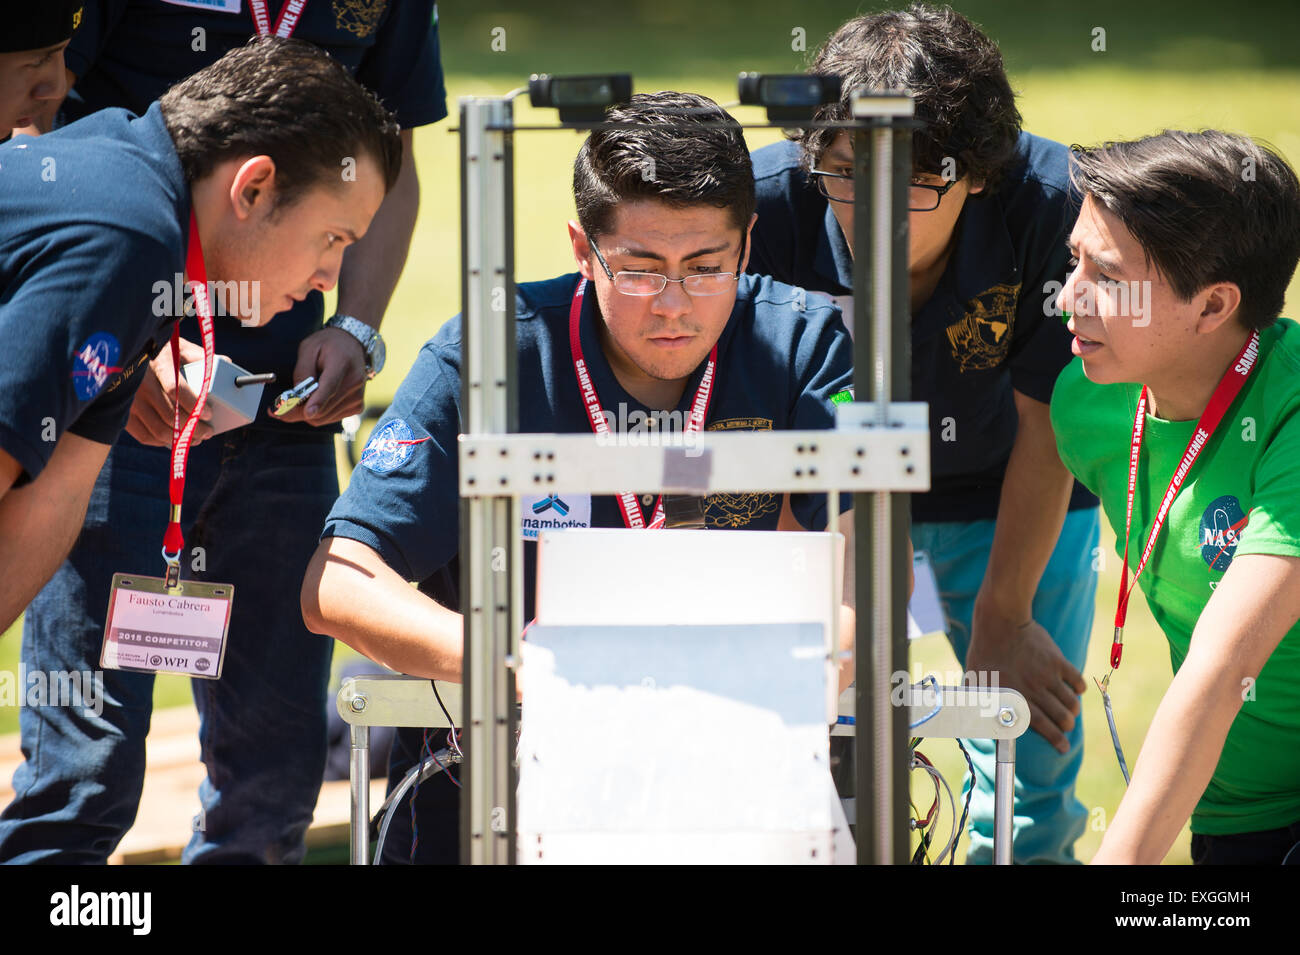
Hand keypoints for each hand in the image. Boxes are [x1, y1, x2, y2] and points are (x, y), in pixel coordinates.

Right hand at [125, 337, 217, 446]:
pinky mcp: (123, 414)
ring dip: (182, 439)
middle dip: (194, 428)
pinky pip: (145, 436)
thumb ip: (200, 355)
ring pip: (159, 430)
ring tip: (198, 438)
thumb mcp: (178, 347)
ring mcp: (130, 401)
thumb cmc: (159, 351)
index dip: (194, 405)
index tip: (209, 414)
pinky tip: (176, 440)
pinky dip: (164, 442)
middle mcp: (140, 385)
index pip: (175, 389)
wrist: (122, 355)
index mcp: (157, 366)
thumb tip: (226, 362)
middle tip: (209, 431)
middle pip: (170, 415)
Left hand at [274, 327, 366, 425]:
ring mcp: (357, 397)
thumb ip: (302, 372)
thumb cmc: (328, 345)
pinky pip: (330, 418)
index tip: (308, 412)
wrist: (352, 345)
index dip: (318, 401)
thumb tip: (297, 397)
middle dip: (298, 411)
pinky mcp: (357, 406)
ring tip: (301, 398)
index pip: (330, 386)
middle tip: (279, 408)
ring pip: (323, 418)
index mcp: (342, 363)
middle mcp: (354, 382)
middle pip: (323, 408)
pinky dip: (318, 413)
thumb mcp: (308, 348)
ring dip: (307, 412)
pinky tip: (317, 399)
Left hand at [966, 604, 1085, 753]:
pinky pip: (1076, 680)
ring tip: (1070, 712)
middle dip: (1066, 726)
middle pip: (1061, 717)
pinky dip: (1079, 689)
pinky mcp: (1057, 661)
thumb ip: (979, 703)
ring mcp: (1047, 675)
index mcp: (1014, 697)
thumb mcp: (976, 681)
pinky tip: (1076, 691)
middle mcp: (1033, 689)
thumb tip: (974, 721)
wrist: (1001, 621)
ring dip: (1073, 710)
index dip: (1055, 739)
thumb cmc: (985, 652)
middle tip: (1066, 727)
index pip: (1041, 726)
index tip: (1063, 747)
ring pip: (1071, 702)